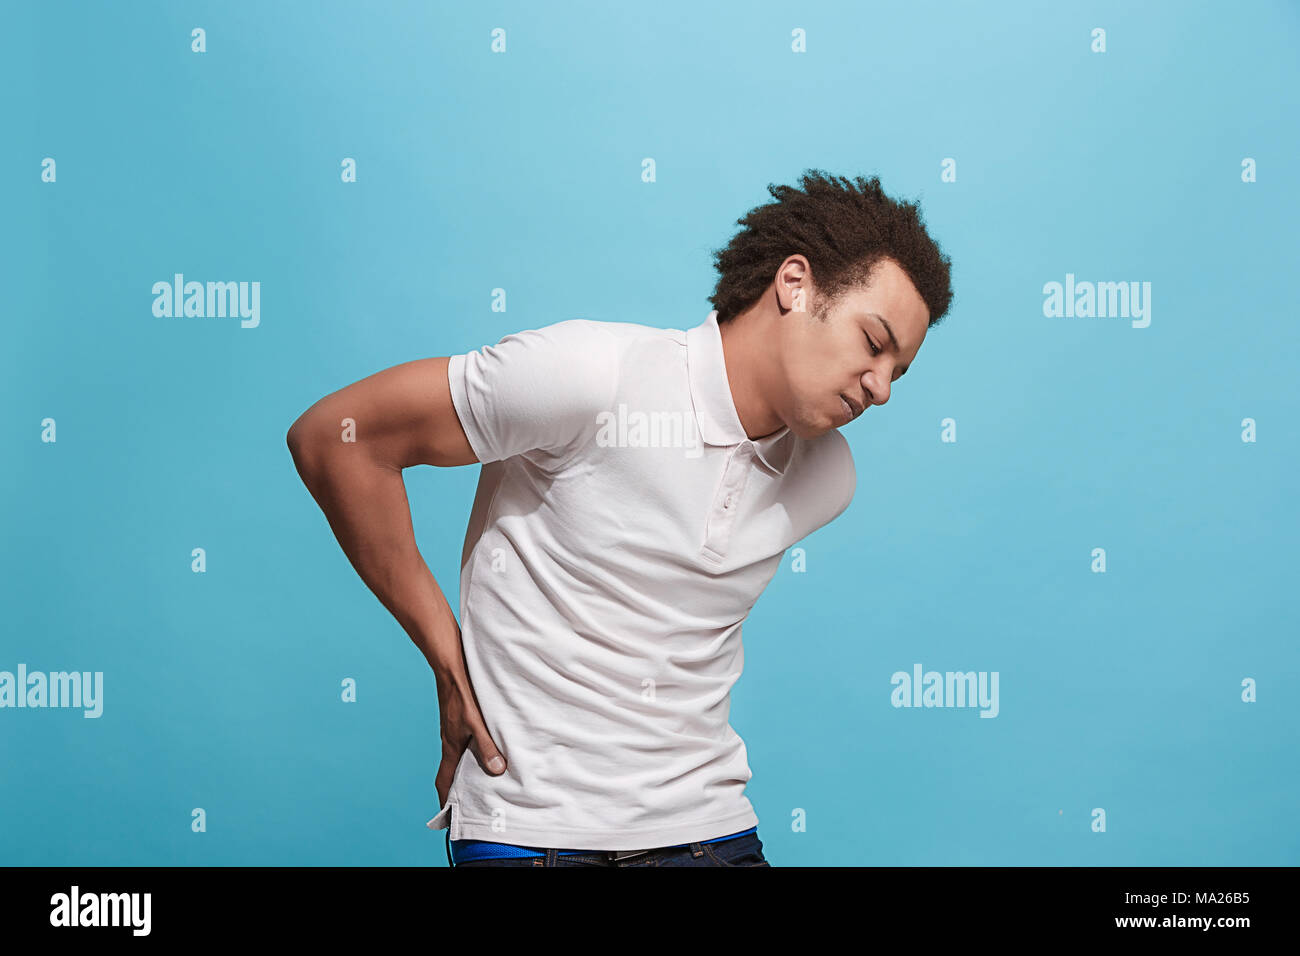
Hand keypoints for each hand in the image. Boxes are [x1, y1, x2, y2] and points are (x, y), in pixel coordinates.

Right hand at [434, 671, 506, 808]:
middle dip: (456, 789)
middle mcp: (449, 741)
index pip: (444, 780)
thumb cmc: (461, 695)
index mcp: (450, 747)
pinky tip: (485, 749)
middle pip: (450, 772)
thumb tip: (497, 770)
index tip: (447, 815)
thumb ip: (487, 746)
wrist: (450, 668)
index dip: (445, 799)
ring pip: (458, 757)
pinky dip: (471, 753)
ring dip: (465, 770)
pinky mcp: (458, 720)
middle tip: (468, 803)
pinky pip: (463, 743)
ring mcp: (453, 731)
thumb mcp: (477, 723)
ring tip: (481, 781)